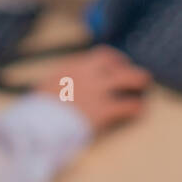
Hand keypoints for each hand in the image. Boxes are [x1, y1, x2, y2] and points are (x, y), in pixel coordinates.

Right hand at [33, 45, 150, 133]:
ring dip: (137, 79)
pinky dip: (136, 107)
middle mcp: (86, 74)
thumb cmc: (38, 111)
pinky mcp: (104, 110)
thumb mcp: (46, 89)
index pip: (100, 56)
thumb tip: (62, 87)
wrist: (38, 125)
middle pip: (114, 61)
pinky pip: (128, 105)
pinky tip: (139, 110)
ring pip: (127, 77)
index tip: (116, 64)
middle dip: (125, 65)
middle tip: (132, 72)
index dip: (112, 60)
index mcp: (72, 67)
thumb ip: (60, 84)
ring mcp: (97, 91)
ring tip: (144, 83)